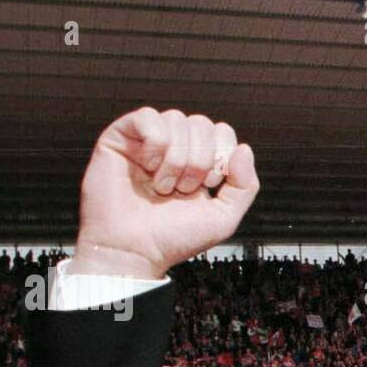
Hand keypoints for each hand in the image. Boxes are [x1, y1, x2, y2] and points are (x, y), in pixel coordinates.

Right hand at [70, 108, 259, 278]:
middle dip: (199, 161)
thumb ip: (245, 186)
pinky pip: (148, 116)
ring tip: (162, 187)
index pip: (222, 132)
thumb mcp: (223, 218)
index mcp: (199, 162)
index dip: (222, 155)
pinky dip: (154, 145)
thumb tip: (244, 149)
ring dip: (175, 160)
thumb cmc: (173, 238)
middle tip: (183, 190)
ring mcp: (147, 140)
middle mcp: (174, 147)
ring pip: (176, 119)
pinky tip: (146, 168)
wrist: (134, 250)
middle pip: (202, 123)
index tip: (210, 185)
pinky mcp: (121, 137)